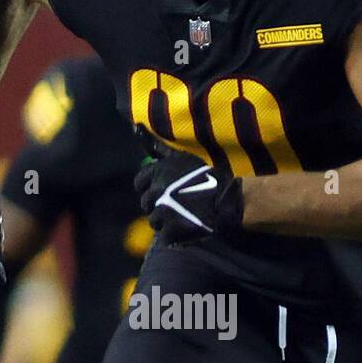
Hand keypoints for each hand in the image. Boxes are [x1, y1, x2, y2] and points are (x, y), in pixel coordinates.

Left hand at [133, 129, 242, 244]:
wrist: (226, 200)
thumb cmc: (206, 176)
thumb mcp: (182, 157)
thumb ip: (158, 147)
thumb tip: (135, 126)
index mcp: (158, 173)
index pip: (139, 182)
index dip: (149, 187)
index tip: (161, 191)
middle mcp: (157, 191)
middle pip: (146, 203)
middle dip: (158, 205)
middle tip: (175, 205)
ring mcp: (163, 211)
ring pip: (154, 220)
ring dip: (165, 220)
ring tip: (182, 216)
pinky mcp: (170, 230)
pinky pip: (164, 235)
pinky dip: (174, 234)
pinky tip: (186, 227)